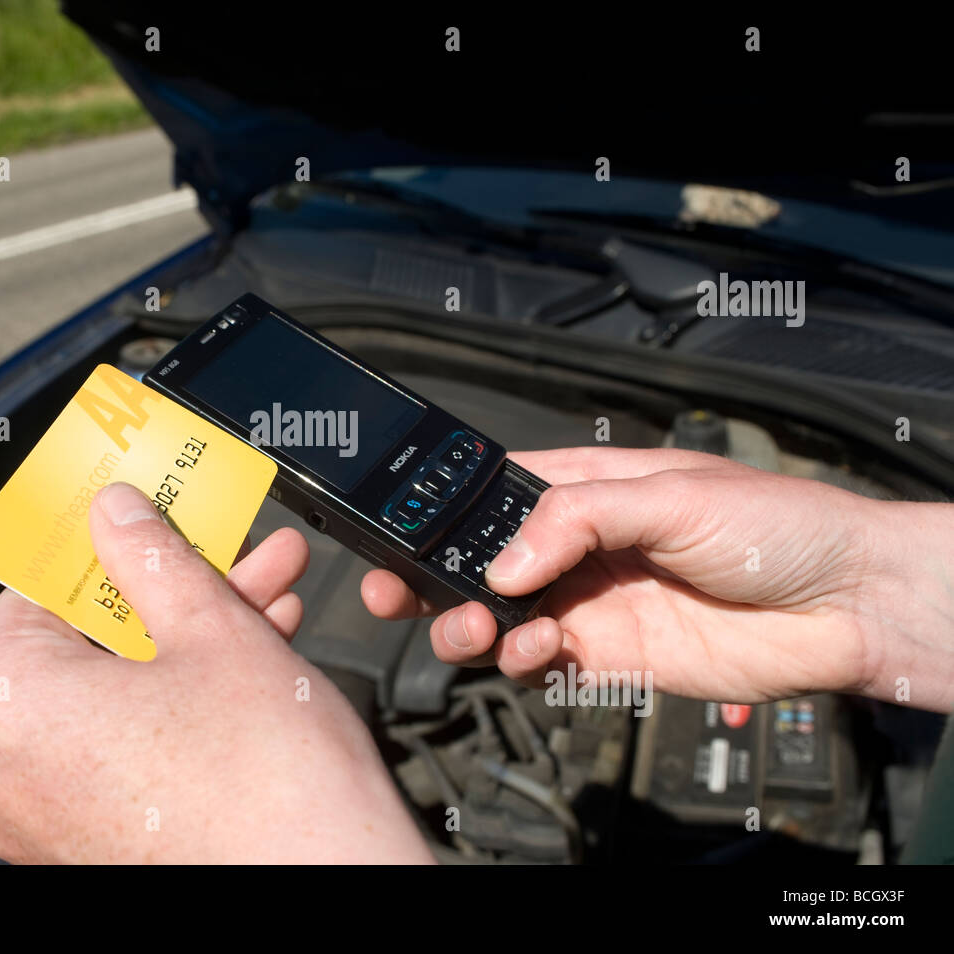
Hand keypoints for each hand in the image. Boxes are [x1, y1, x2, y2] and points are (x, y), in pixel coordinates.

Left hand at [0, 482, 433, 863]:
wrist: (327, 889)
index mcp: (7, 703)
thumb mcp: (214, 631)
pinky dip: (174, 705)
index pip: (36, 588)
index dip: (105, 545)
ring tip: (264, 602)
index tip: (141, 521)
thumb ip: (153, 556)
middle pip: (83, 643)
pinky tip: (245, 668)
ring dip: (187, 642)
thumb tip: (119, 515)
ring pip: (112, 696)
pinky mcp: (90, 847)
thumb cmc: (267, 789)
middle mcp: (5, 770)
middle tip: (228, 556)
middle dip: (168, 592)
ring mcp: (44, 817)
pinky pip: (121, 750)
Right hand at [362, 446, 953, 709]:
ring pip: (498, 618)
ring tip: (477, 627)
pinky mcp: (608, 659)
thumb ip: (577, 520)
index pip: (493, 496)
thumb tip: (506, 560)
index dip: (443, 516)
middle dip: (432, 577)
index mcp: (586, 490)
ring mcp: (589, 604)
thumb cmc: (776, 523)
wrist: (845, 604)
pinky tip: (536, 649)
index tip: (403, 534)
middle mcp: (578, 549)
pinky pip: (538, 664)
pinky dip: (520, 661)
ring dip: (470, 624)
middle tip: (399, 591)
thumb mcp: (671, 493)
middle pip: (480, 563)